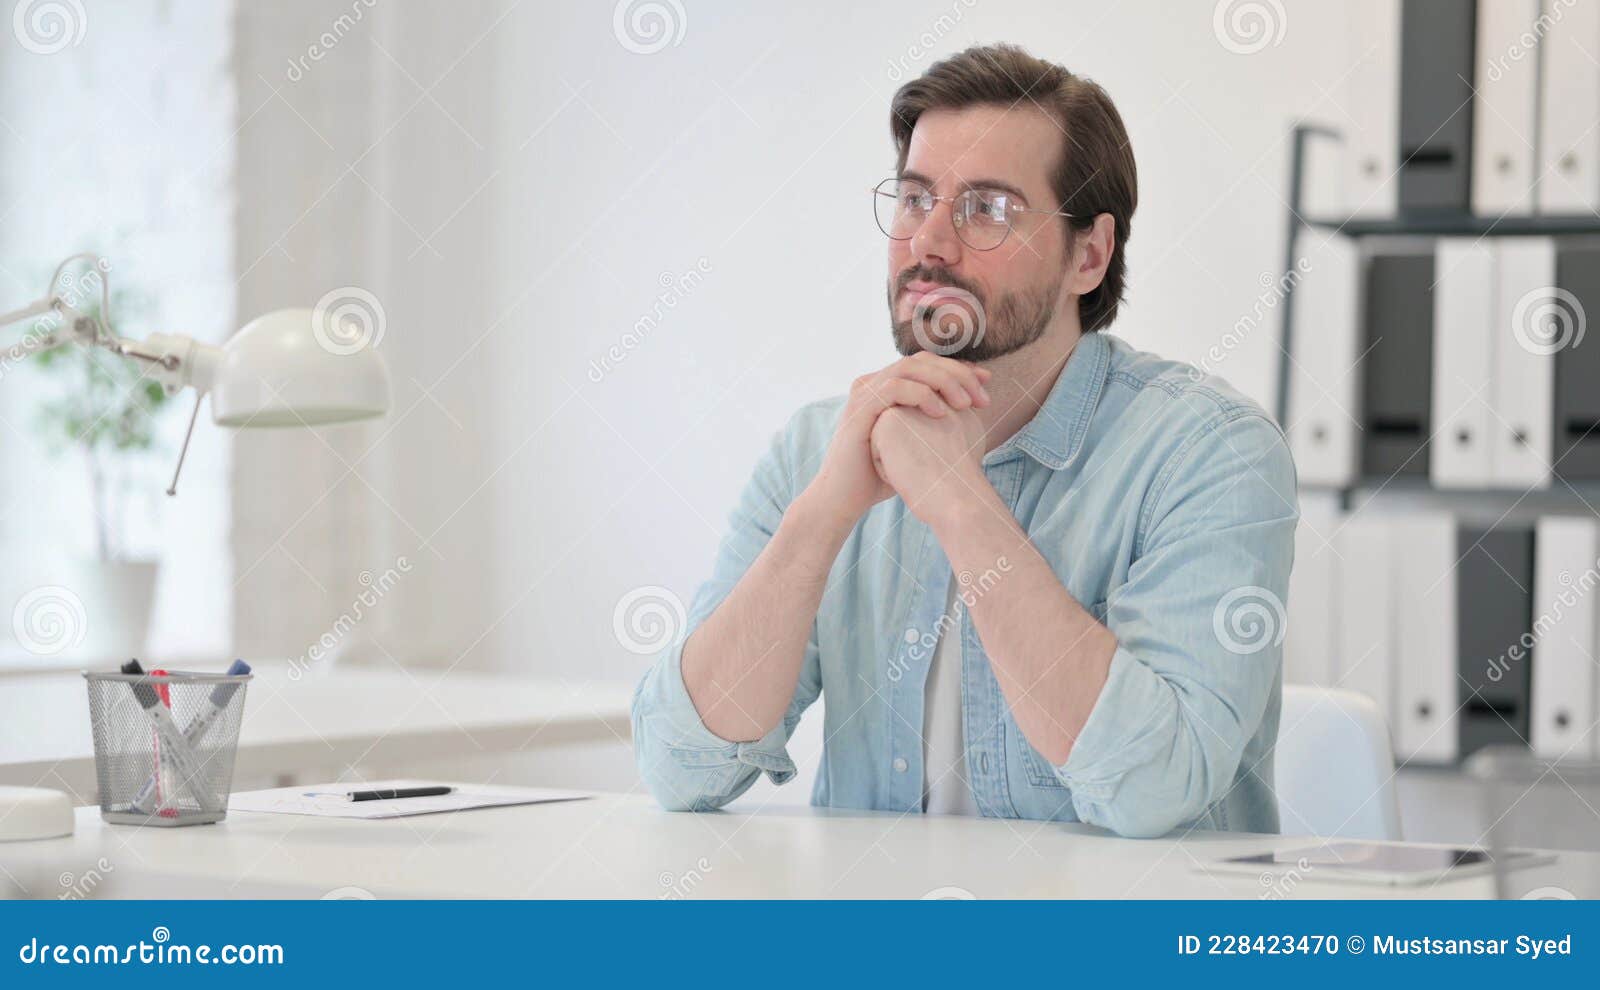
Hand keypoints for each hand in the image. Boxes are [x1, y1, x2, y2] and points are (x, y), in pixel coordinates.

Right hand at [804, 353, 990, 523]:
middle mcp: (872, 383)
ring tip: (965, 404)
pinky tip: (939, 412)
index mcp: (885, 387)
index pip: (927, 364)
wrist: (844, 499)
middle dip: (957, 374)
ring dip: (943, 381)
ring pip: (909, 368)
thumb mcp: (914, 445)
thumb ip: (933, 426)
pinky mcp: (858, 410)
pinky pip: (893, 388)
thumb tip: (968, 418)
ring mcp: (863, 394)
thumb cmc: (880, 475)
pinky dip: (920, 395)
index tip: (986, 385)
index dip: (958, 369)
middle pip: (921, 360)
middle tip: (982, 397)